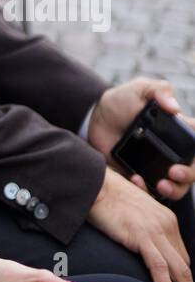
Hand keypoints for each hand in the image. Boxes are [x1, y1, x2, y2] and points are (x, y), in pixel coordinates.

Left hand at [88, 77, 194, 199]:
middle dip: (188, 175)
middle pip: (191, 171)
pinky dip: (146, 191)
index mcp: (177, 133)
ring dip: (174, 190)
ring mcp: (157, 167)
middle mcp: (171, 153)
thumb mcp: (140, 89)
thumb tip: (174, 107)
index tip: (191, 154)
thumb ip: (158, 90)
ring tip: (161, 185)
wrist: (95, 118)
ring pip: (176, 187)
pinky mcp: (140, 178)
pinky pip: (148, 192)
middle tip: (174, 172)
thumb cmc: (122, 100)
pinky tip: (136, 180)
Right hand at [88, 167, 194, 281]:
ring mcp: (156, 230)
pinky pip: (158, 268)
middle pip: (185, 268)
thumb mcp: (132, 214)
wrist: (94, 182)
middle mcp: (167, 225)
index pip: (181, 259)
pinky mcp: (141, 235)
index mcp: (166, 220)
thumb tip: (141, 249)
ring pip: (179, 272)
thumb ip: (142, 230)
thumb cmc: (107, 196)